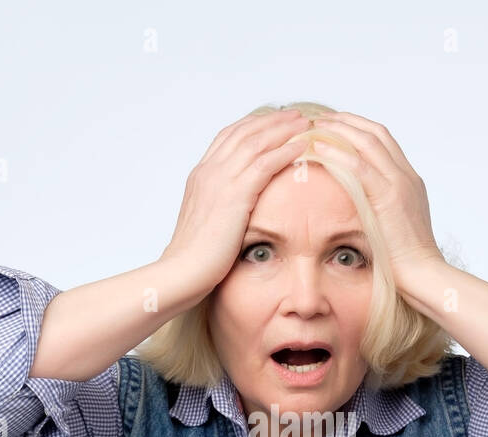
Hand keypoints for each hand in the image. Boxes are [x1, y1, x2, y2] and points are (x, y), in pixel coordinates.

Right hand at [160, 109, 312, 293]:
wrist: (183, 271)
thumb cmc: (194, 259)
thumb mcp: (207, 224)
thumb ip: (219, 208)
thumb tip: (233, 211)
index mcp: (201, 176)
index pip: (227, 138)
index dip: (252, 126)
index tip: (272, 120)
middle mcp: (209, 172)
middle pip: (243, 133)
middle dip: (271, 120)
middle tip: (294, 114)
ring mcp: (220, 181)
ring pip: (256, 142)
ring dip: (282, 129)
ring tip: (304, 123)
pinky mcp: (235, 195)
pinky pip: (264, 164)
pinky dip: (284, 151)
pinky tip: (301, 146)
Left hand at [309, 111, 445, 286]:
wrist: (423, 273)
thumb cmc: (404, 258)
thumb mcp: (392, 224)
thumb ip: (378, 206)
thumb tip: (354, 204)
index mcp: (408, 179)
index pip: (383, 140)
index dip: (357, 127)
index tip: (335, 123)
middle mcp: (406, 175)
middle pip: (376, 133)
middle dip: (346, 121)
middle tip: (320, 117)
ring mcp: (400, 183)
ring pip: (368, 142)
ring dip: (339, 130)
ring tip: (314, 127)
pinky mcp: (389, 197)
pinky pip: (360, 166)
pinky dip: (337, 153)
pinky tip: (318, 148)